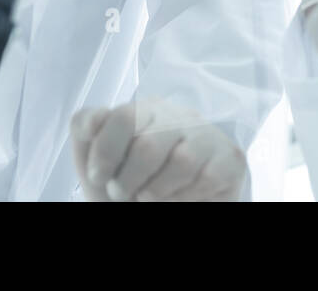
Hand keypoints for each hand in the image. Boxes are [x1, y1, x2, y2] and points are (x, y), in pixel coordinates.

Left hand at [70, 98, 245, 200]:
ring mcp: (208, 135)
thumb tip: (91, 122)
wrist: (163, 207)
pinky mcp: (231, 158)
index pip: (122, 117)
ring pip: (181, 162)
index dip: (105, 152)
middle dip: (128, 181)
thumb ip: (86, 130)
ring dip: (155, 192)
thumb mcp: (100, 160)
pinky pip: (205, 179)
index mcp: (145, 110)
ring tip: (148, 199)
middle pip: (148, 144)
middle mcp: (179, 115)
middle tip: (123, 195)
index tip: (98, 177)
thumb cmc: (132, 185)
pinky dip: (182, 199)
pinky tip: (176, 200)